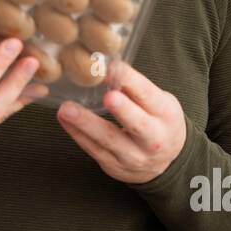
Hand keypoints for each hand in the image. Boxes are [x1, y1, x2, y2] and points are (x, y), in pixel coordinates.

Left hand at [56, 60, 186, 183]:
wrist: (162, 164)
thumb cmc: (157, 122)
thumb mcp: (158, 103)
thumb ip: (136, 89)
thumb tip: (107, 66)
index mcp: (166, 115)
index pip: (149, 95)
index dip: (132, 81)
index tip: (114, 67)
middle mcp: (153, 138)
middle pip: (137, 124)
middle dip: (123, 110)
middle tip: (108, 97)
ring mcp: (133, 155)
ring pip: (108, 139)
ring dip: (86, 123)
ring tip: (67, 109)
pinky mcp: (113, 165)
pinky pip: (93, 148)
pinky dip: (76, 133)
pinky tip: (64, 119)